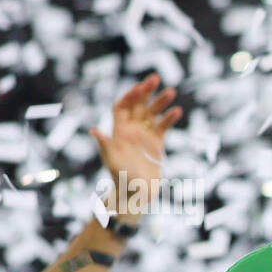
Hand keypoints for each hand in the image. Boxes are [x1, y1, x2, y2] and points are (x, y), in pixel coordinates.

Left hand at [91, 74, 180, 218]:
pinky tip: (177, 111)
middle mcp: (131, 130)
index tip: (140, 88)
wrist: (135, 193)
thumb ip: (105, 145)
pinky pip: (163, 127)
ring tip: (171, 92)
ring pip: (152, 114)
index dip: (130, 96)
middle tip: (155, 78)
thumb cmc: (120, 178)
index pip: (123, 107)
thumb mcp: (112, 161)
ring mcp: (144, 136)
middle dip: (146, 91)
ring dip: (160, 102)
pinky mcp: (156, 144)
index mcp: (118, 131)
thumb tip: (94, 130)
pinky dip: (169, 119)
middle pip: (138, 105)